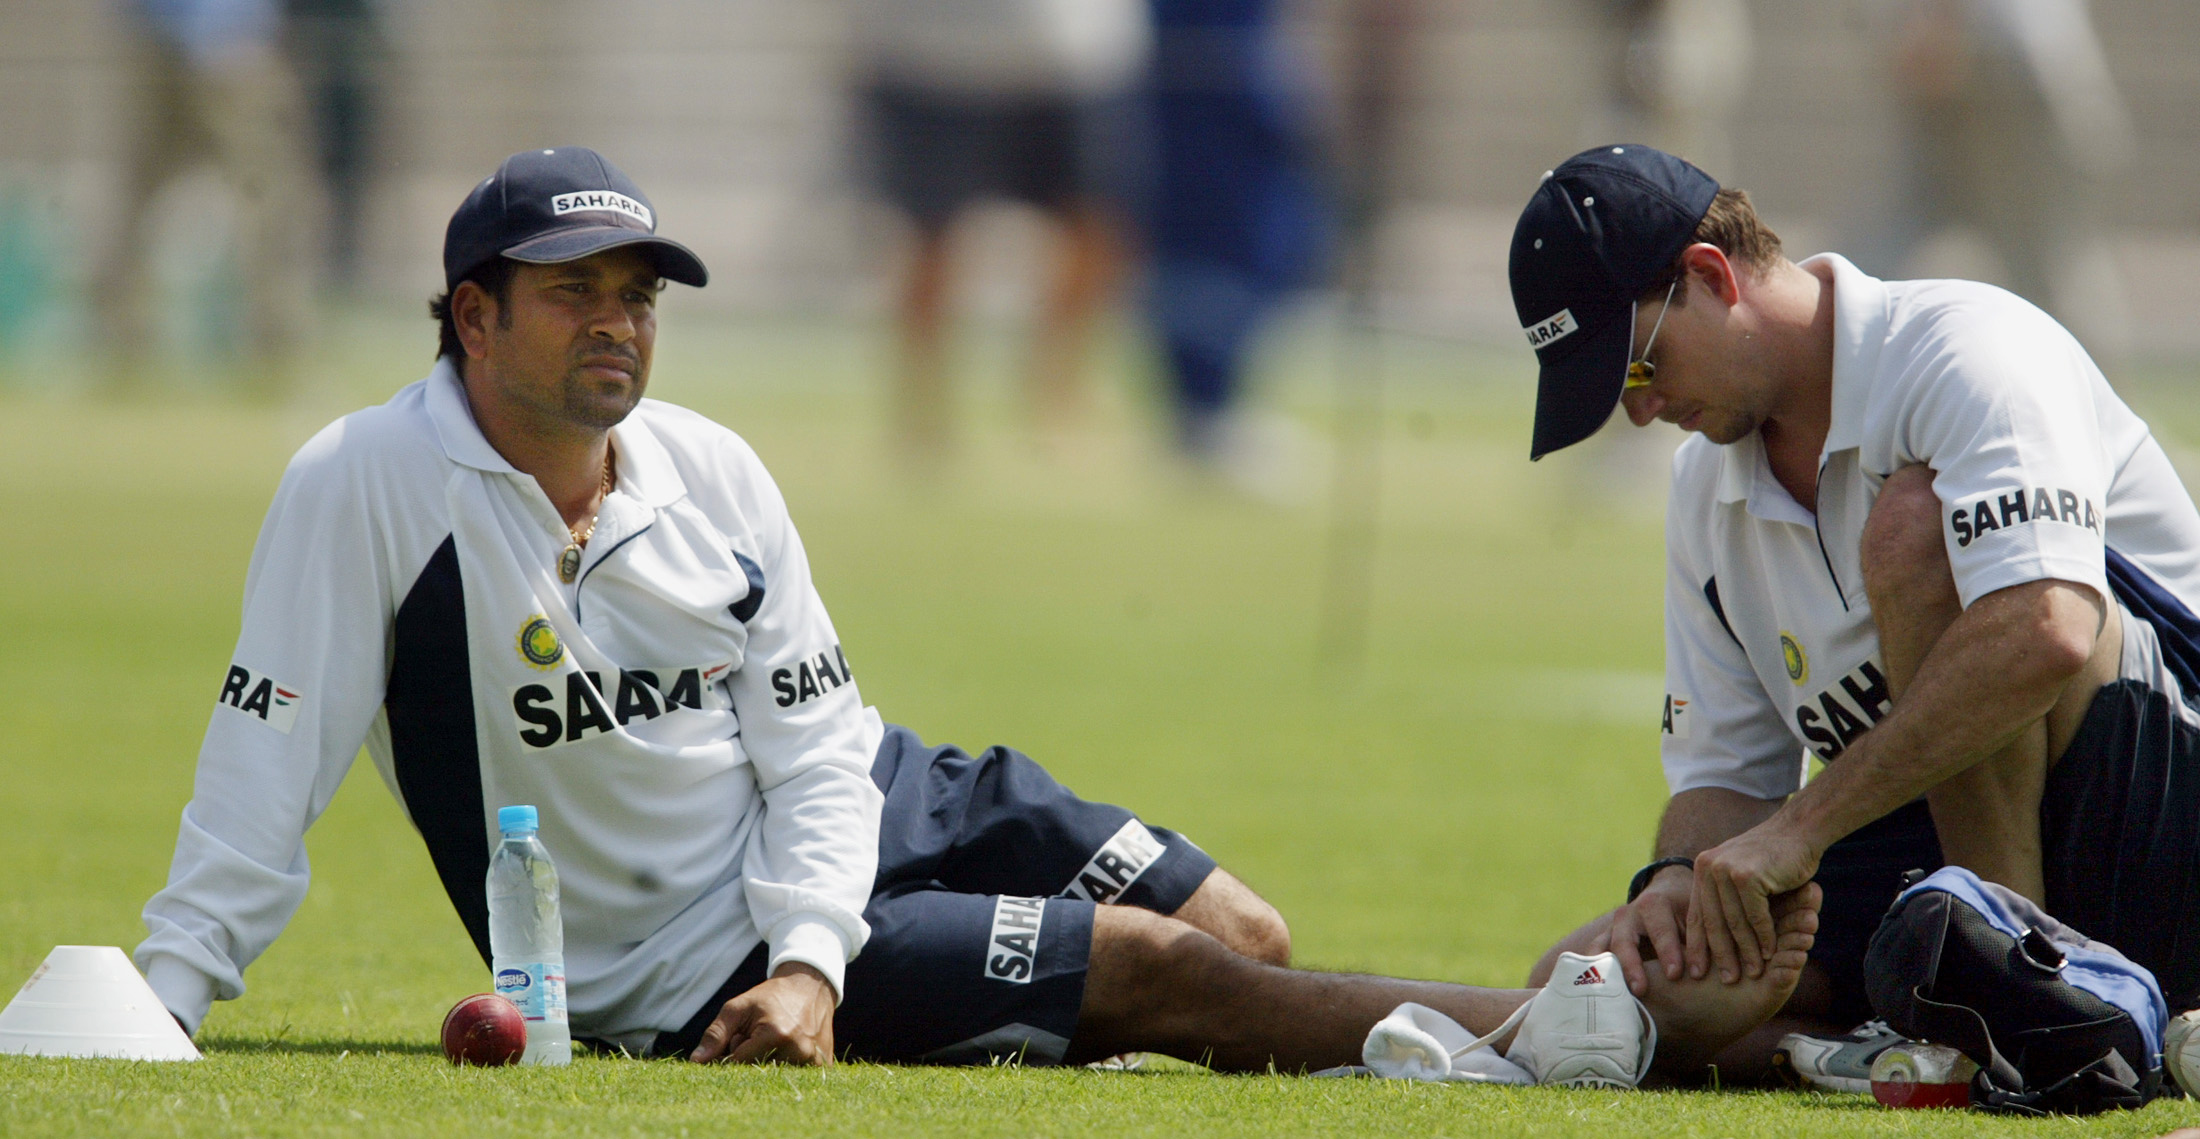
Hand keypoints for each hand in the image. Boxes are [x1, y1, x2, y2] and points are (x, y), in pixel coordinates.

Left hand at [689, 963, 836, 1064]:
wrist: (811, 988)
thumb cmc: (771, 997)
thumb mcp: (739, 1007)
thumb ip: (715, 1034)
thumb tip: (696, 1062)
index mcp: (775, 1035)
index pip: (738, 1065)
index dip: (731, 1054)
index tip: (736, 1040)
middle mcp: (798, 1051)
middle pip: (756, 1074)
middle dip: (749, 1061)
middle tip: (756, 1039)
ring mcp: (814, 1061)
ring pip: (774, 1078)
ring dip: (767, 1065)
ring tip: (772, 1042)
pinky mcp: (824, 1067)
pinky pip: (794, 1078)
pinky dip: (785, 1067)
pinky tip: (788, 1048)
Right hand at [1595, 864, 1693, 995]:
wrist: (1668, 894)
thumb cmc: (1690, 913)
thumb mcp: (1698, 918)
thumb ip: (1704, 940)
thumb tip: (1726, 969)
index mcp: (1655, 904)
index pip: (1660, 929)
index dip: (1669, 952)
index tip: (1678, 974)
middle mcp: (1628, 915)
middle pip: (1623, 940)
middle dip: (1632, 965)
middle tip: (1640, 989)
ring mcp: (1612, 929)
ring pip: (1600, 949)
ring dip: (1604, 972)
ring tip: (1608, 995)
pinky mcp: (1604, 942)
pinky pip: (1592, 957)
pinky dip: (1589, 973)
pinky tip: (1591, 995)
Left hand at [1688, 822, 1819, 983]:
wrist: (1798, 831)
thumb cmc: (1773, 858)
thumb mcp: (1740, 873)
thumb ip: (1725, 896)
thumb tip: (1710, 936)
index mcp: (1703, 868)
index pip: (1697, 914)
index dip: (1697, 946)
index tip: (1695, 972)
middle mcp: (1708, 867)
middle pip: (1712, 922)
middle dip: (1719, 955)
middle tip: (1726, 980)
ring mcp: (1726, 870)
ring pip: (1734, 923)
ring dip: (1745, 952)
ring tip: (1751, 974)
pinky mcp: (1747, 877)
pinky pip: (1755, 917)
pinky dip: (1764, 938)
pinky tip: (1770, 955)